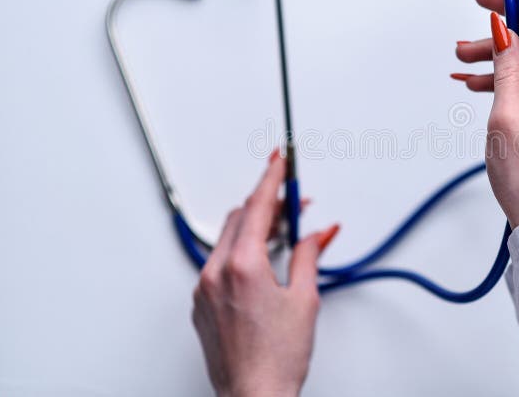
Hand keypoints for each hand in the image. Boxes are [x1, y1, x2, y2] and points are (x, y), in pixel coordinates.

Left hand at [192, 151, 338, 396]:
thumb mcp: (305, 300)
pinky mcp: (202, 304)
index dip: (271, 178)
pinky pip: (220, 263)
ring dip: (255, 227)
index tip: (279, 159)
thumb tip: (316, 235)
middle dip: (267, 204)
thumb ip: (307, 257)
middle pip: (240, 218)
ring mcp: (204, 289)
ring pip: (228, 239)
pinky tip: (264, 261)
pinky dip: (242, 251)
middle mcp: (215, 274)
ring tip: (285, 232)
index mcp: (242, 266)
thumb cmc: (277, 359)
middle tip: (294, 203)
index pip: (257, 206)